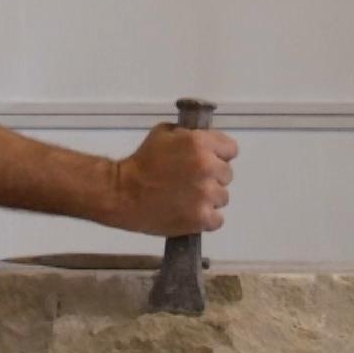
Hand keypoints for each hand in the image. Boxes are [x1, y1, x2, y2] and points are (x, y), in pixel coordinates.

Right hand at [109, 124, 237, 236]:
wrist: (122, 193)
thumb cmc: (141, 162)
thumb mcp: (163, 133)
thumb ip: (189, 135)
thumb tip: (206, 141)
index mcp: (199, 143)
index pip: (231, 149)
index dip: (218, 154)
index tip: (207, 159)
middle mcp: (207, 167)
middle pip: (227, 174)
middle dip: (212, 176)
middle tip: (190, 180)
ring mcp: (206, 195)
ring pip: (222, 197)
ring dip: (208, 198)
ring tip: (186, 198)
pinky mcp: (202, 218)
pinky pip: (217, 219)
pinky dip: (206, 217)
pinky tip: (190, 212)